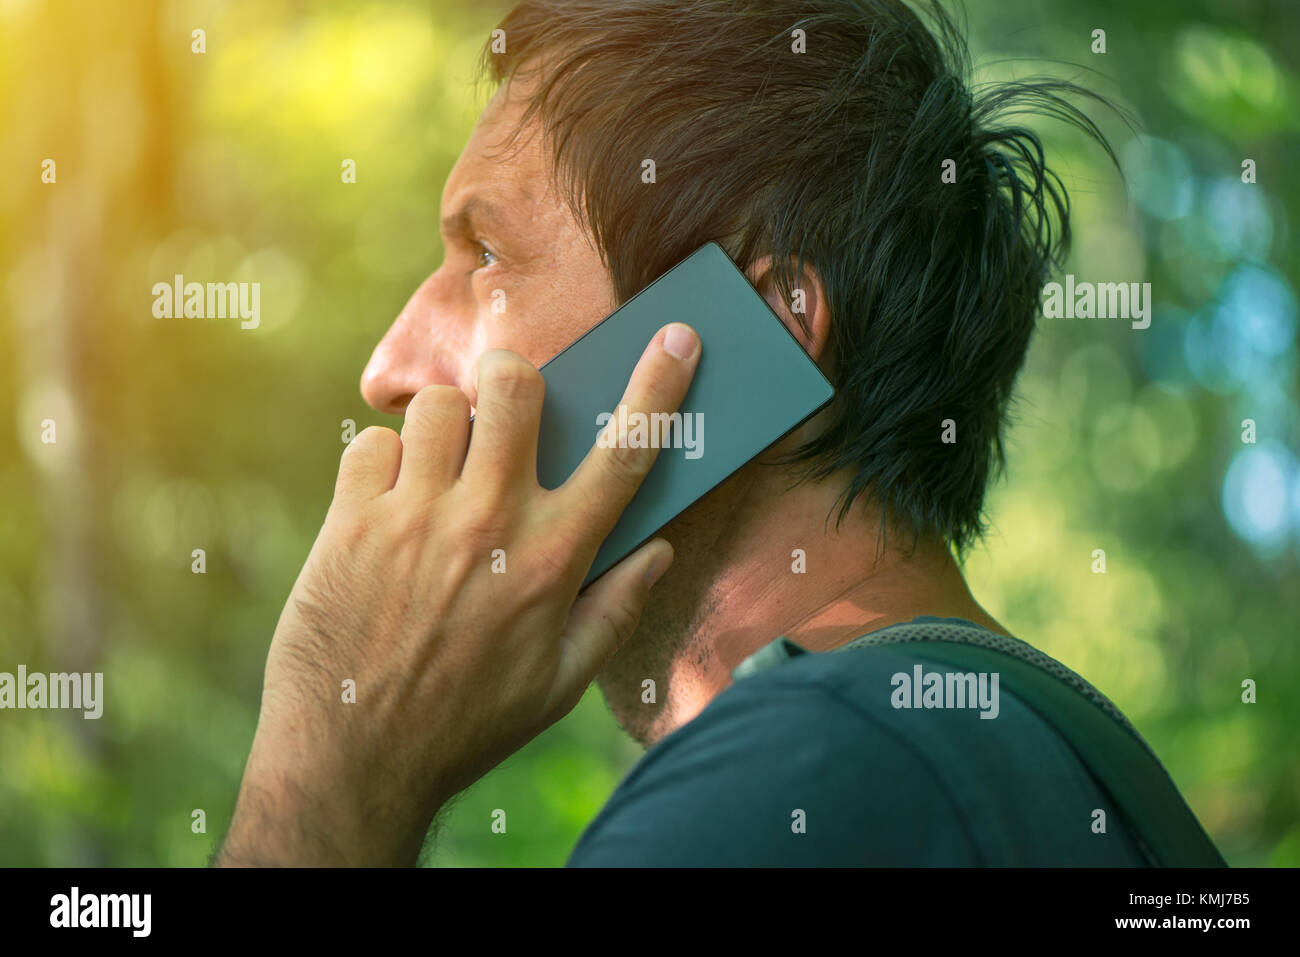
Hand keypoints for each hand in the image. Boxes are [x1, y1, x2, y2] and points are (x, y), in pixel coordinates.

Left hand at [216, 322, 700, 865]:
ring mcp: (416, 517)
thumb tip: (656, 549)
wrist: (356, 759)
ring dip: (444, 427)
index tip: (677, 338)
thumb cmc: (469, 721)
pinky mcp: (352, 523)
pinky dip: (380, 464)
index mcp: (554, 559)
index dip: (659, 386)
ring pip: (438, 406)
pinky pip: (371, 444)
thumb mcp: (561, 682)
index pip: (624, 454)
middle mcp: (490, 522)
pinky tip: (386, 508)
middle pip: (514, 388)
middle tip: (505, 410)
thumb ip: (616, 610)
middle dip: (514, 380)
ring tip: (440, 472)